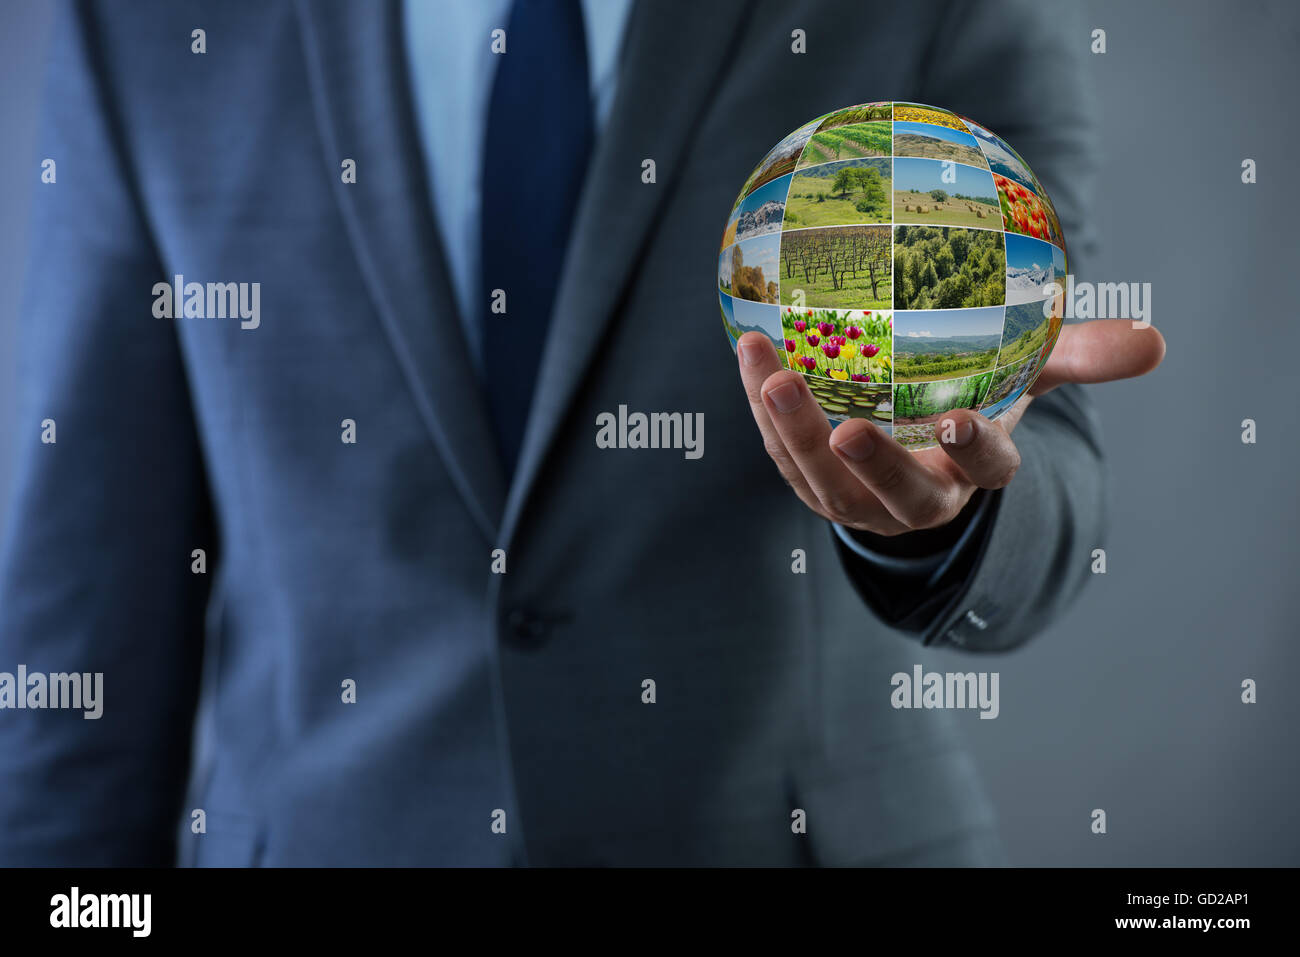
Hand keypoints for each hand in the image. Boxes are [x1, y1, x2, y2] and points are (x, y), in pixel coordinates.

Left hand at [736, 320, 1164, 535]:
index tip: (962, 420)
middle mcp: (912, 497)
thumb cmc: (976, 397)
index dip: (974, 453)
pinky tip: (750, 350)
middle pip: (895, 496)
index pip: (984, 473)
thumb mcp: (1027, 373)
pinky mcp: (807, 478)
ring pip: (821, 477)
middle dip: (873, 469)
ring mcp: (853, 495)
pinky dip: (761, 406)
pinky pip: (780, 448)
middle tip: (849, 430)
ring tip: (771, 373)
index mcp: (971, 473)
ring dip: (794, 429)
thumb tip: (1157, 339)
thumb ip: (1082, 357)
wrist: (910, 438)